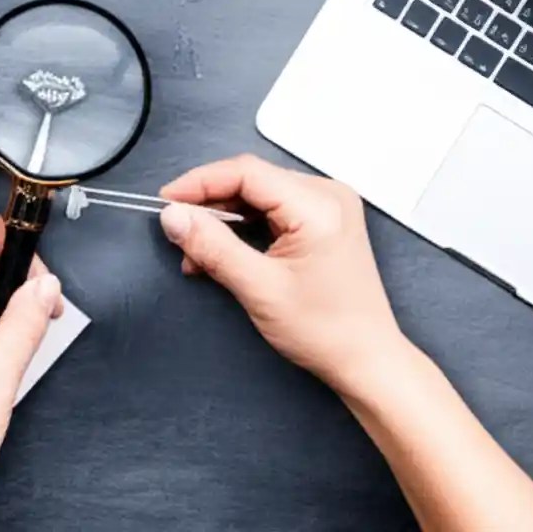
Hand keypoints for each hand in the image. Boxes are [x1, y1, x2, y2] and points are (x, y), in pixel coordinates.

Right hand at [159, 154, 408, 401]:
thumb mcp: (259, 288)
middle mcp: (328, 195)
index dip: (200, 183)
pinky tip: (222, 252)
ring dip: (224, 219)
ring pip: (258, 195)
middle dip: (209, 204)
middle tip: (177, 230)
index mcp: (319, 205)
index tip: (167, 202)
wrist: (366, 359)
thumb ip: (213, 247)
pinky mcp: (323, 222)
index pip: (246, 172)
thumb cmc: (327, 330)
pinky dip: (243, 227)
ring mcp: (328, 207)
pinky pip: (272, 210)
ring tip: (197, 252)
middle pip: (251, 180)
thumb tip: (175, 217)